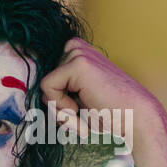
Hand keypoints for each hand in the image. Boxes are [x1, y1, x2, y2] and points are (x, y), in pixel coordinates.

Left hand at [39, 38, 166, 166]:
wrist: (136, 120)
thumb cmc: (109, 115)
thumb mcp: (76, 100)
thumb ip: (55, 93)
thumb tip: (31, 93)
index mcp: (74, 53)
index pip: (44, 81)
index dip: (57, 104)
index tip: (81, 111)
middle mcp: (75, 47)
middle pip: (42, 84)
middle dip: (58, 107)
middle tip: (84, 114)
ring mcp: (77, 52)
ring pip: (44, 89)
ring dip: (62, 111)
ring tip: (87, 112)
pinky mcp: (77, 64)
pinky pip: (48, 90)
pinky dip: (63, 108)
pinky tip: (85, 109)